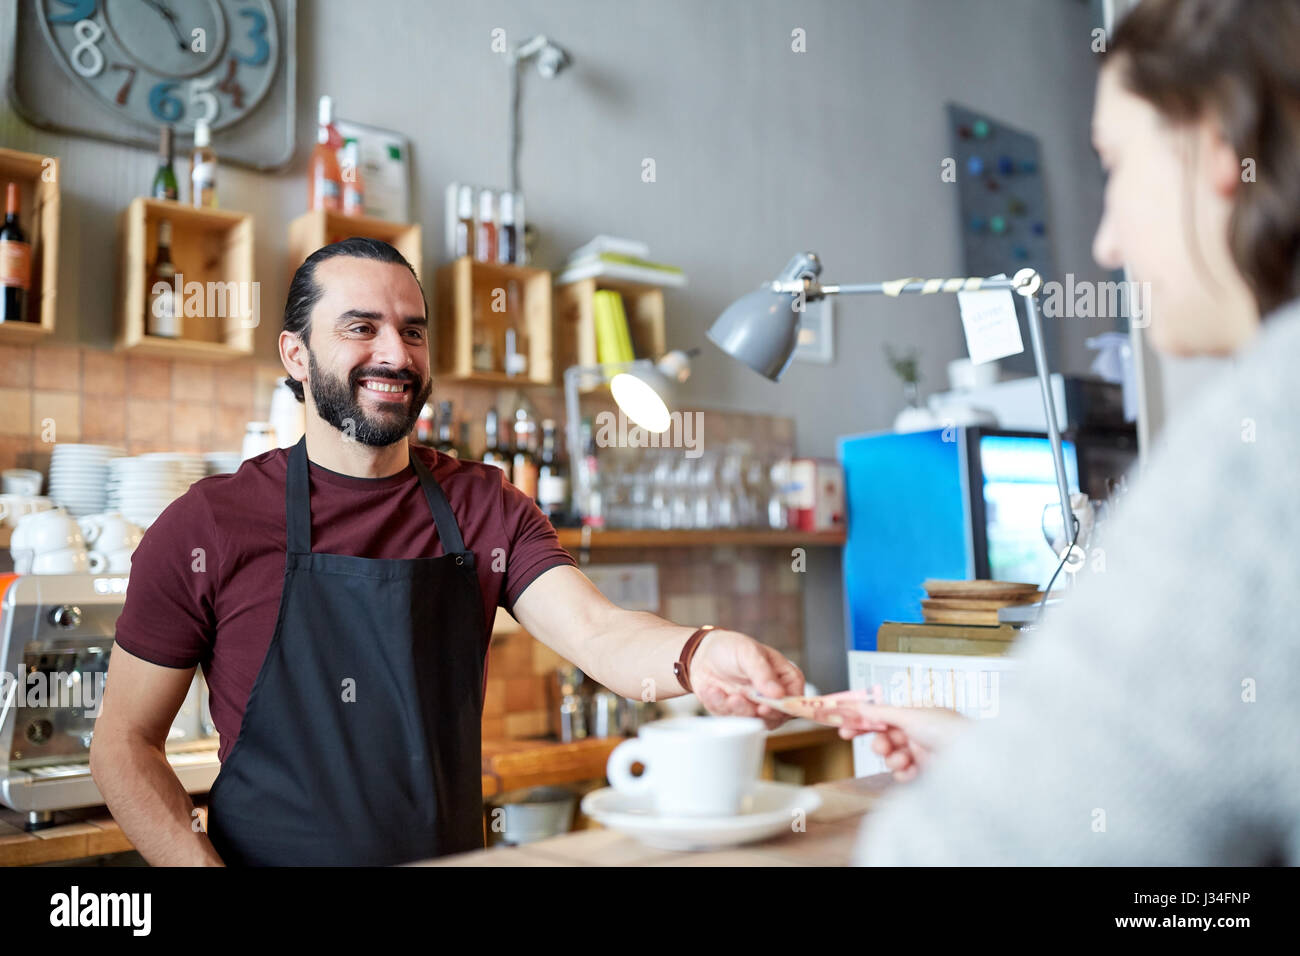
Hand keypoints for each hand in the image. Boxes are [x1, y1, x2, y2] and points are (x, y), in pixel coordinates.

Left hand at [687, 630, 804, 729]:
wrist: (701, 655)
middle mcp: (771, 695)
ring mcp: (754, 706)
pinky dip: (720, 705)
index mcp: (782, 677)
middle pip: (777, 716)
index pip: (796, 696)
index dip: (786, 706)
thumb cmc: (729, 648)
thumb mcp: (747, 652)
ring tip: (727, 695)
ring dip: (738, 710)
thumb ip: (763, 672)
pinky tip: (713, 690)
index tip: (768, 706)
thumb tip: (778, 693)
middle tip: (747, 703)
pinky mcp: (735, 714)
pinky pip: (730, 719)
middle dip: (759, 712)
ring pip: (754, 721)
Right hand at [835, 704, 969, 781]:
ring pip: (892, 756)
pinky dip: (903, 773)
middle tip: (880, 747)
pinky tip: (910, 771)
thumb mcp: (909, 715)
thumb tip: (859, 705)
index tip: (845, 728)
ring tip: (902, 760)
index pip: (882, 716)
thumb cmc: (947, 729)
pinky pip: (903, 772)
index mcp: (915, 714)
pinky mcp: (924, 770)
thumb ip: (881, 712)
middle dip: (880, 743)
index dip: (864, 722)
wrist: (970, 756)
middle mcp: (917, 732)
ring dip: (893, 759)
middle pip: (885, 738)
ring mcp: (921, 751)